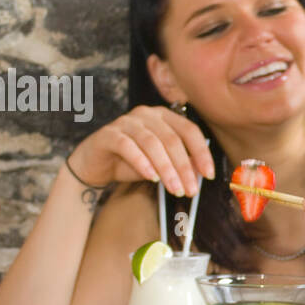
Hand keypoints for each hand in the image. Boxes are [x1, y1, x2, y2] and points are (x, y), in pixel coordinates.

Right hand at [67, 105, 215, 196]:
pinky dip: (142, 163)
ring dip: (166, 169)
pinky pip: (128, 146)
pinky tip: (152, 178)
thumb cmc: (132, 162)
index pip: (189, 131)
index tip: (209, 175)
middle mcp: (146, 114)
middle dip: (184, 167)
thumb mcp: (160, 164)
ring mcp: (126, 121)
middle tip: (191, 190)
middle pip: (172, 139)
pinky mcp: (109, 134)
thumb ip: (179, 163)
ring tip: (174, 189)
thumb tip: (201, 172)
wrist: (96, 165)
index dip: (201, 153)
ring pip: (152, 143)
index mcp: (164, 116)